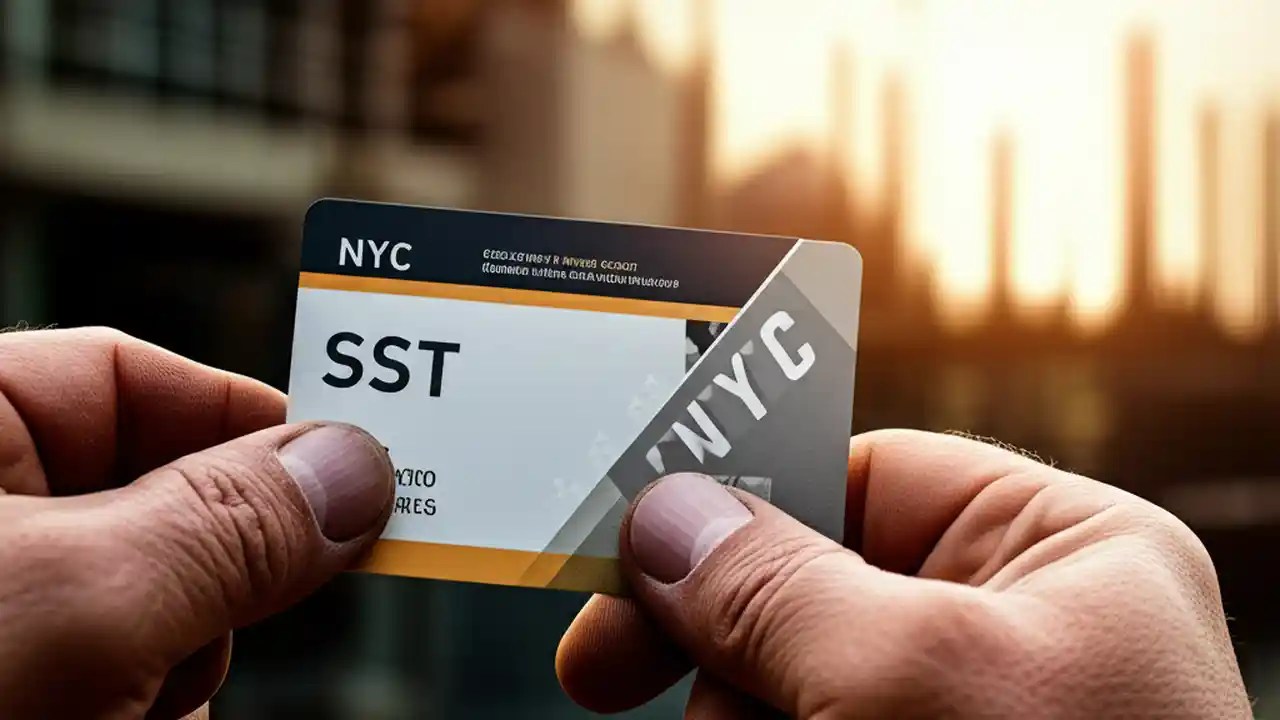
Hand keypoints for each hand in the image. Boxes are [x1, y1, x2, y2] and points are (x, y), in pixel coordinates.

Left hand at [0, 328, 394, 718]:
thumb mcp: (83, 602)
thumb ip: (231, 522)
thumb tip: (354, 467)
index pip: (120, 374)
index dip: (239, 416)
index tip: (342, 473)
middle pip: (162, 502)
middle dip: (213, 574)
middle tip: (221, 622)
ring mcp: (8, 606)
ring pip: (160, 603)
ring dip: (185, 663)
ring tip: (131, 708)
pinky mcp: (27, 681)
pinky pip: (130, 676)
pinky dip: (151, 708)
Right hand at [557, 430, 1250, 717]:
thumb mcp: (915, 683)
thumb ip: (779, 589)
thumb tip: (665, 518)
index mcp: (1058, 555)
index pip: (865, 478)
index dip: (742, 498)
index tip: (628, 542)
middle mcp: (1008, 636)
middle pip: (798, 592)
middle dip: (723, 648)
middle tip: (603, 669)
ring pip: (777, 688)